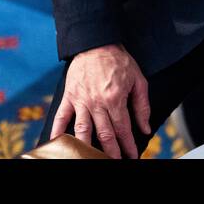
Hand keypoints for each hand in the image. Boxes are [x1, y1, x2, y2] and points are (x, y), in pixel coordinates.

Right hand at [50, 43, 151, 158]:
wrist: (97, 43)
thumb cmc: (118, 61)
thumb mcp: (138, 80)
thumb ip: (142, 106)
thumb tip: (145, 127)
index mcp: (115, 99)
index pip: (123, 129)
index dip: (128, 145)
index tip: (132, 155)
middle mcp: (97, 103)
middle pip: (104, 134)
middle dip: (111, 152)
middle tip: (115, 161)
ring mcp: (81, 101)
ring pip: (83, 131)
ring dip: (87, 148)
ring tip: (90, 158)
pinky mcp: (69, 96)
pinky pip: (62, 117)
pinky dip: (58, 131)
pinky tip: (57, 143)